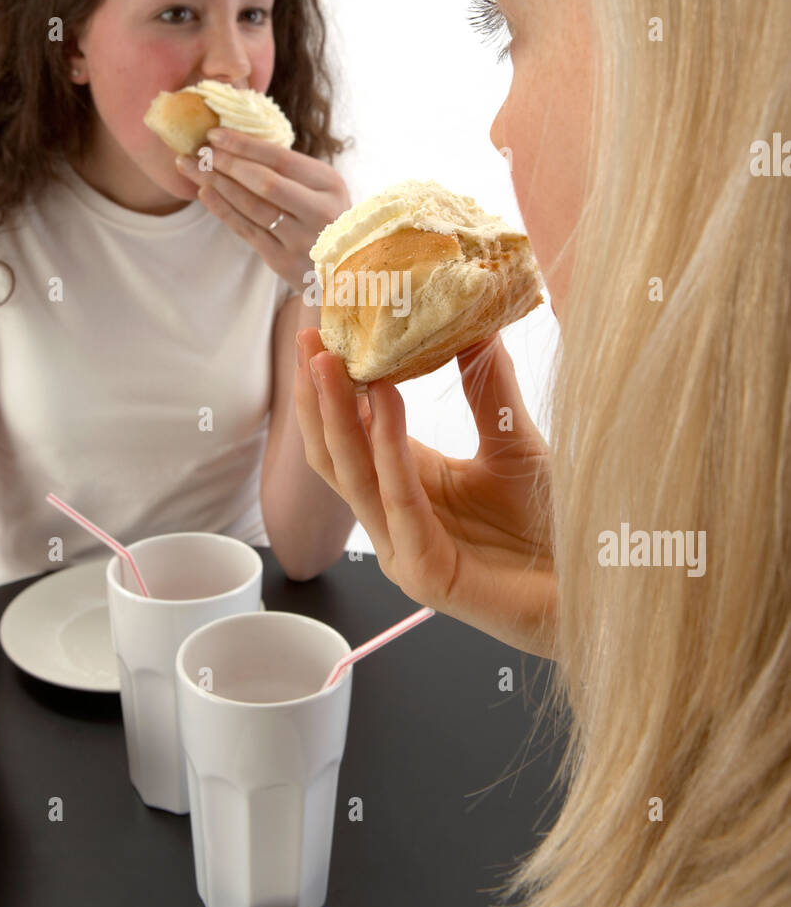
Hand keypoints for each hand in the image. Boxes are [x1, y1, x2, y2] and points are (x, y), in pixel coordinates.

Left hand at [175, 128, 350, 291]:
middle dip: (227, 164)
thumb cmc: (324, 218)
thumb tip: (237, 142)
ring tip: (193, 167)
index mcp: (330, 184)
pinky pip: (246, 229)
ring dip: (218, 184)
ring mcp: (301, 239)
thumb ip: (290, 170)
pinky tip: (205, 192)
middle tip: (199, 150)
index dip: (245, 145)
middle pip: (265, 182)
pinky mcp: (282, 260)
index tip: (215, 134)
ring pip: (252, 207)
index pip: (281, 158)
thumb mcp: (322, 188)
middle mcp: (319, 211)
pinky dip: (223, 209)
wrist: (343, 267)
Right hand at [294, 328, 556, 657]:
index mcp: (408, 484)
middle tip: (310, 338)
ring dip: (336, 414)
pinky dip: (387, 447)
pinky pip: (396, 499)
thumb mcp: (513, 440)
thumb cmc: (555, 523)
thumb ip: (487, 388)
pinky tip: (384, 400)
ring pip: (351, 476)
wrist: (597, 584)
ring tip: (328, 361)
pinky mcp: (424, 573)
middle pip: (335, 454)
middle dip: (316, 395)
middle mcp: (395, 518)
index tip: (324, 329)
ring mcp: (403, 549)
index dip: (332, 385)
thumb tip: (470, 323)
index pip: (350, 433)